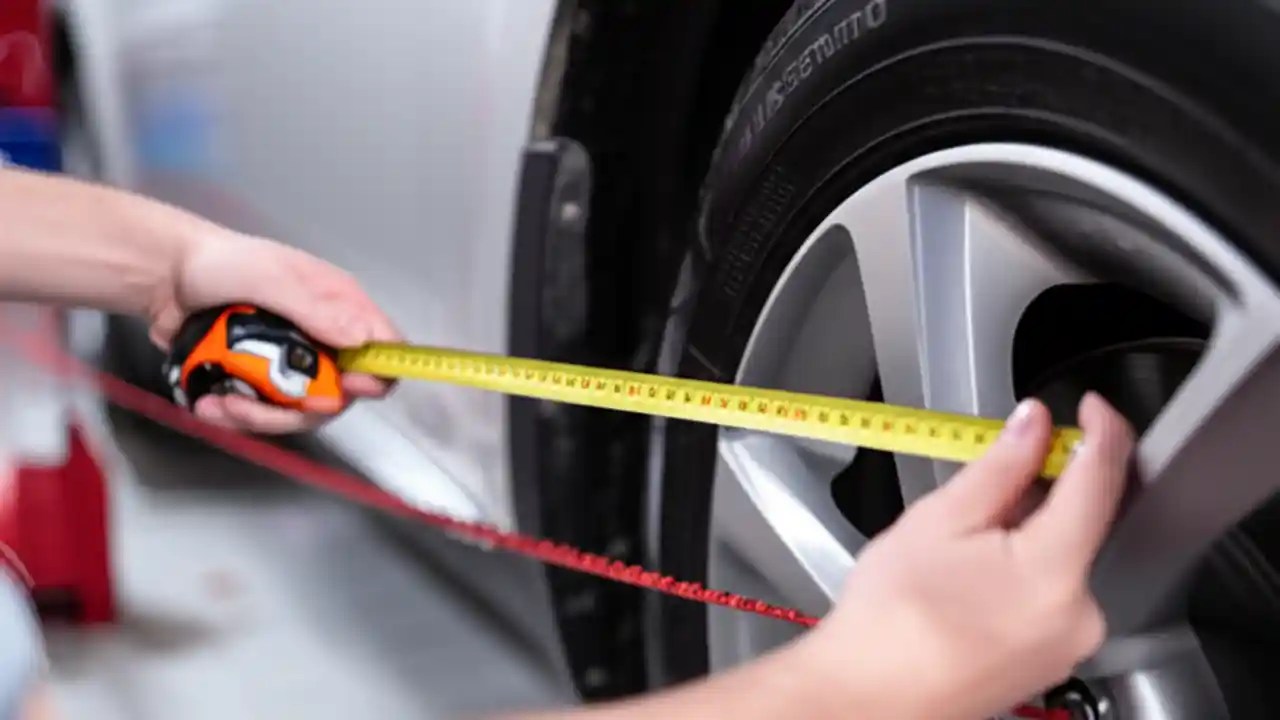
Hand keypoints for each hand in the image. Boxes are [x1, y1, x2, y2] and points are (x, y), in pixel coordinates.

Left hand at [148, 231, 401, 432]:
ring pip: (298, 412)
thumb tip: (362, 341)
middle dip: (301, 409)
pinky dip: (236, 417)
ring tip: (219, 405)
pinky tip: (208, 405)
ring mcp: (291, 363)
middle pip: (339, 393)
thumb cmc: (220, 263)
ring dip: (260, 418)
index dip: (376, 373)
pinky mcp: (259, 381)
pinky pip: (263, 413)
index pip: (382, 346)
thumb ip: (315, 309)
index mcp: (338, 306)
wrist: (163, 276)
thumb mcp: (269, 277)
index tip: (346, 386)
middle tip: (260, 405)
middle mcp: (322, 338)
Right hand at [797, 393, 1133, 719]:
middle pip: (1082, 521)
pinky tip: (970, 574)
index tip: (1088, 405)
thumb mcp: (938, 521)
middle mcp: (1079, 614)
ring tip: (958, 543)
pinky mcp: (1051, 657)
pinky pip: (1053, 592)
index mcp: (1055, 572)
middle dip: (1042, 487)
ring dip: (1029, 528)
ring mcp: (1068, 642)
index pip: (1101, 480)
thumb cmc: (889, 622)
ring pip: (1063, 556)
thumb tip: (1033, 424)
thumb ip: (998, 467)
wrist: (865, 697)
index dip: (1099, 431)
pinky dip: (1023, 566)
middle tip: (984, 481)